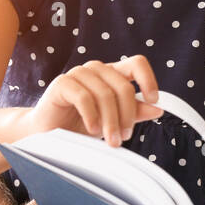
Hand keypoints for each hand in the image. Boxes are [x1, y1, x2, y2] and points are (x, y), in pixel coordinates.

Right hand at [27, 55, 162, 146]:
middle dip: (127, 115)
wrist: (45, 133)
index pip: (137, 64)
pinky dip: (92, 116)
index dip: (149, 79)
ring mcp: (78, 74)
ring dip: (111, 121)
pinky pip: (84, 97)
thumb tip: (158, 109)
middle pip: (123, 86)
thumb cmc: (80, 125)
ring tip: (111, 140)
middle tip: (124, 137)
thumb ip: (134, 112)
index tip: (153, 100)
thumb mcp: (112, 119)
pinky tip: (92, 130)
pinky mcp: (62, 83)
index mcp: (112, 73)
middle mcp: (96, 69)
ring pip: (106, 94)